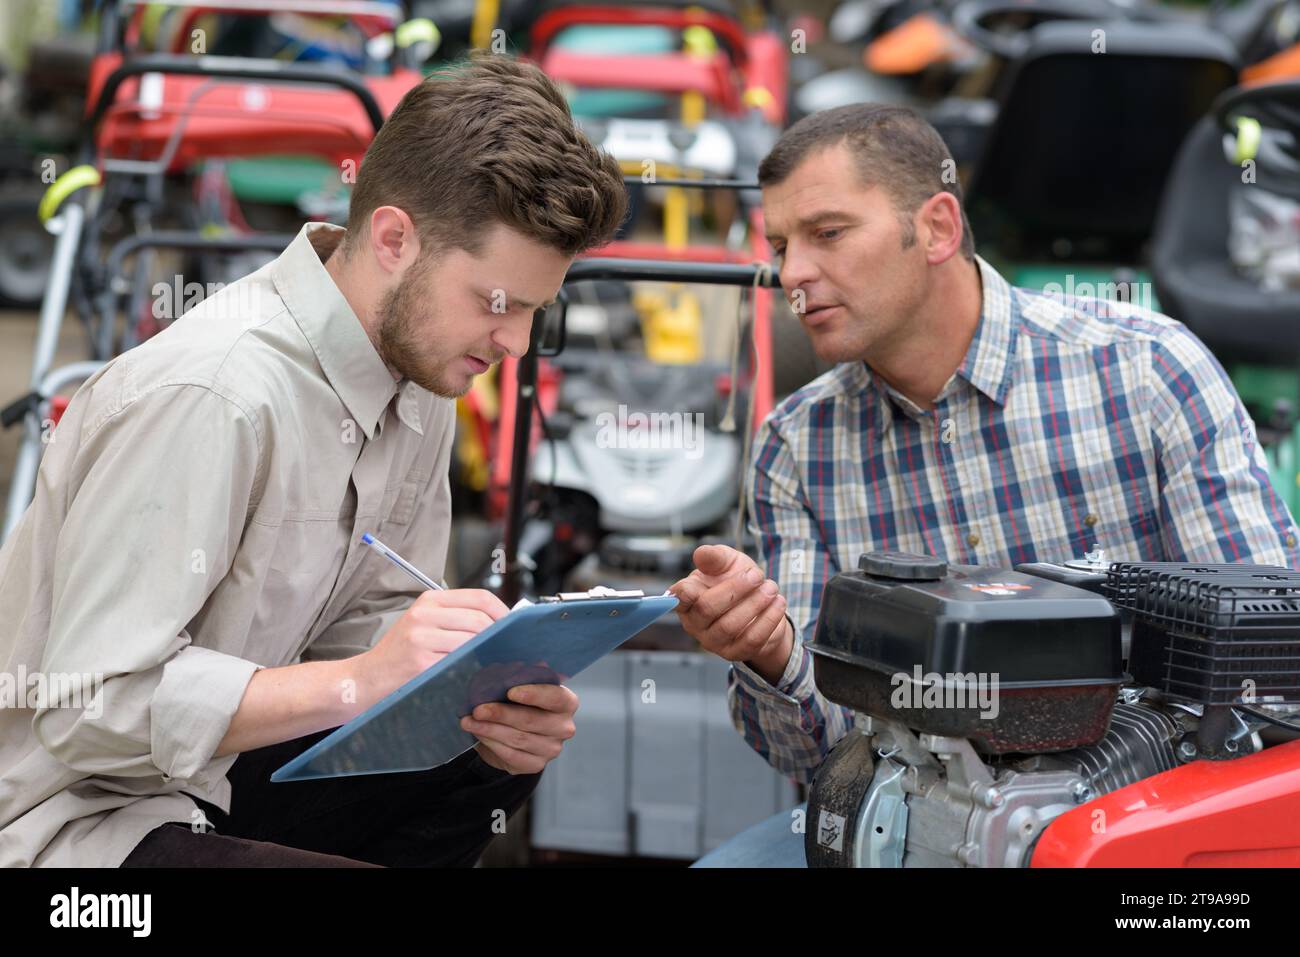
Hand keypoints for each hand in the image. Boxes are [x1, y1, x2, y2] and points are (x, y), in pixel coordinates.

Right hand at [357, 588, 508, 706]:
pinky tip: (473, 674)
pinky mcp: (420, 662)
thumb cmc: (401, 653)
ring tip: (492, 663)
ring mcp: (421, 638)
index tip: (511, 627)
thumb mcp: (425, 624)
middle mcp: (425, 614)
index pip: (480, 598)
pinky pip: (459, 663)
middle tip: (505, 650)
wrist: (366, 678)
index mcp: (430, 600)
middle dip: (498, 637)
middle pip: (480, 620)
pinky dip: (471, 669)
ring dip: (487, 654)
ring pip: (472, 642)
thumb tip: (501, 623)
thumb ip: (456, 619)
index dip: (502, 612)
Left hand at [462, 683, 578, 774]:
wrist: (516, 733)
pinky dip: (492, 744)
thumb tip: (516, 668)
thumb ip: (522, 677)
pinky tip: (478, 734)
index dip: (534, 694)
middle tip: (478, 709)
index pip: (555, 697)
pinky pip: (512, 755)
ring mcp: (552, 749)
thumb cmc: (520, 703)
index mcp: (566, 702)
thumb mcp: (522, 685)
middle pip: (531, 720)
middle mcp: (564, 727)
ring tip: (469, 722)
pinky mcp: (536, 765)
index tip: (510, 691)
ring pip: (518, 739)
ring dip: (490, 729)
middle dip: (501, 714)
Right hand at [668, 544, 793, 683]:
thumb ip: (714, 557)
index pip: (679, 596)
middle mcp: (694, 623)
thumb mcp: (726, 562)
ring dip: (755, 604)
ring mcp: (713, 641)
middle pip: (708, 608)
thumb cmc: (735, 580)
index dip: (685, 591)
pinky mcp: (734, 653)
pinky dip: (768, 620)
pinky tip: (778, 603)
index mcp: (686, 599)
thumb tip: (701, 553)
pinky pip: (752, 640)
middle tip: (757, 575)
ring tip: (771, 588)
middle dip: (736, 589)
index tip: (698, 581)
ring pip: (730, 625)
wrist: (759, 603)